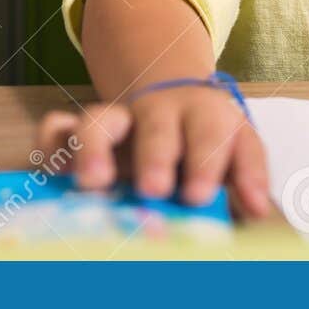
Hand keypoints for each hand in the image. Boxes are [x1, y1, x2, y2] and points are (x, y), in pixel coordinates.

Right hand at [35, 83, 270, 217]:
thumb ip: (245, 176)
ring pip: (101, 119)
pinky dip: (52, 145)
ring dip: (95, 148)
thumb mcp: (235, 149)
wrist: (175, 100)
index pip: (211, 132)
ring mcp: (119, 120)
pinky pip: (59, 127)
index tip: (197, 195)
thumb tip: (257, 208)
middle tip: (154, 189)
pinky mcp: (84, 131)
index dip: (206, 161)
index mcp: (205, 116)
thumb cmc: (207, 140)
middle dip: (155, 155)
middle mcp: (159, 113)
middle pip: (157, 126)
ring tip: (93, 183)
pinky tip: (53, 173)